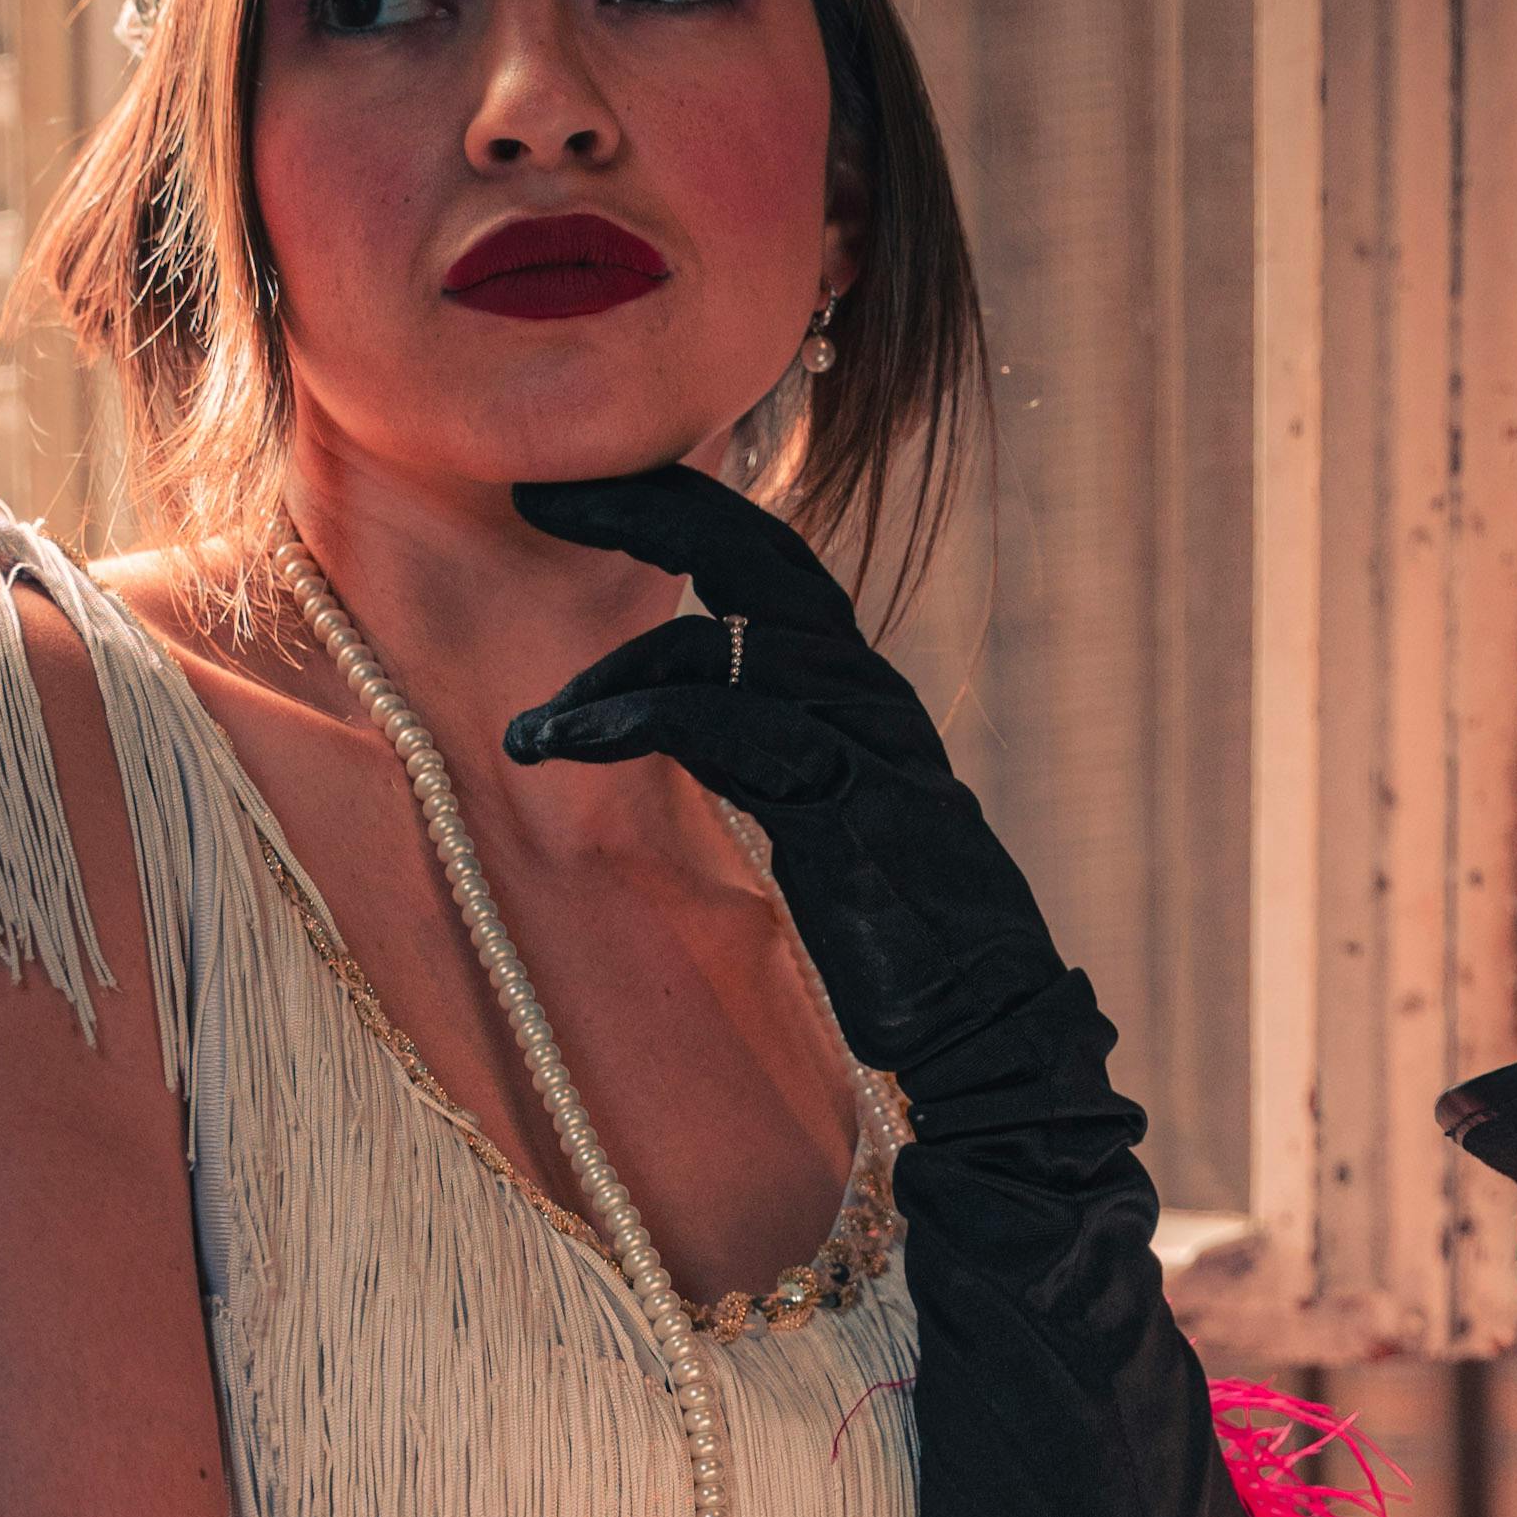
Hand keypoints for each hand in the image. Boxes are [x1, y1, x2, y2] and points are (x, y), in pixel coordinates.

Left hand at [503, 466, 1097, 1126]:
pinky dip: (634, 719)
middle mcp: (869, 693)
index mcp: (860, 690)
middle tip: (538, 496)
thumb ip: (759, 753)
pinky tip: (567, 745)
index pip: (767, 562)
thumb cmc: (898, 939)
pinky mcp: (846, 803)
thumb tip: (674, 715)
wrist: (988, 1022)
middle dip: (643, 509)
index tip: (576, 493)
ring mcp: (864, 742)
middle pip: (756, 554)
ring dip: (607, 675)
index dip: (677, 510)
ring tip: (528, 732)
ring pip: (722, 645)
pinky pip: (726, 726)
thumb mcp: (819, 819)